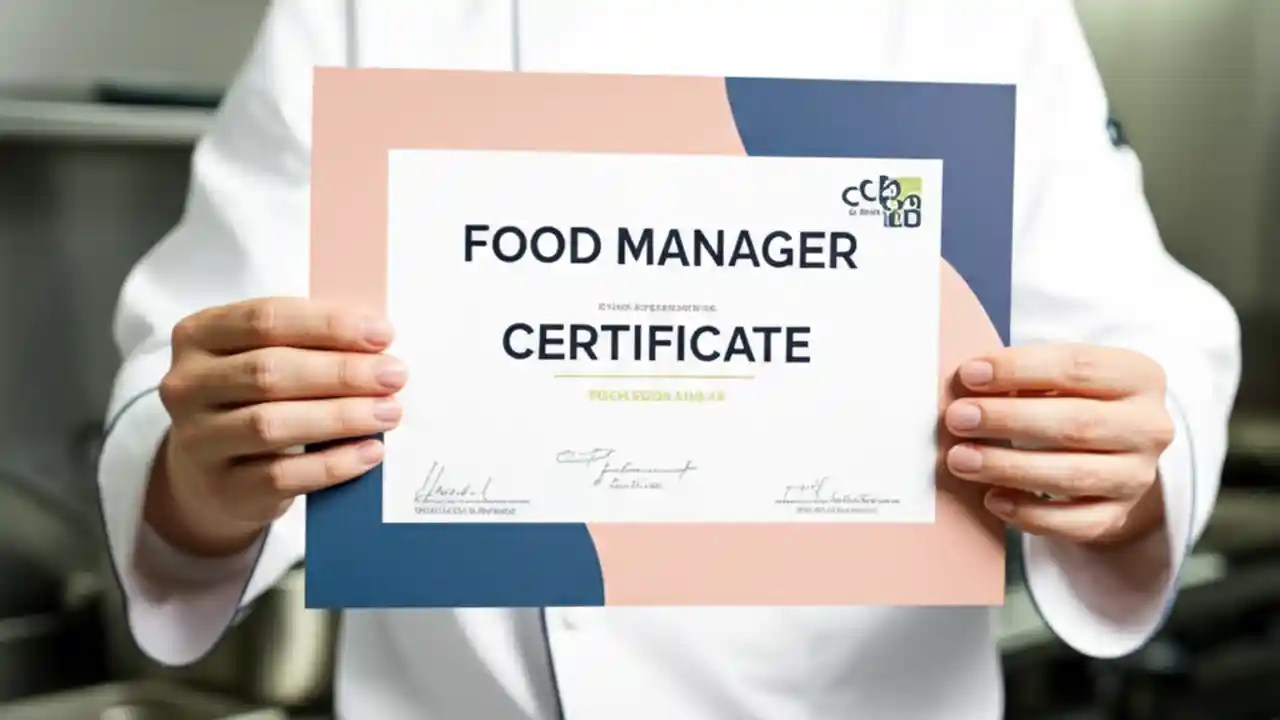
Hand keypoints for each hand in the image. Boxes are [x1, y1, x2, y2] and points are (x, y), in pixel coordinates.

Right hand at [146, 298, 406, 556]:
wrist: (211, 475)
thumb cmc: (254, 399)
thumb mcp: (266, 358)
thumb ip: (311, 342)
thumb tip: (378, 338)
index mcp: (198, 335)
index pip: (265, 319)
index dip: (328, 325)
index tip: (383, 333)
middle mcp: (187, 385)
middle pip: (269, 372)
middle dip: (342, 372)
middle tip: (394, 375)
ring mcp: (198, 440)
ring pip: (272, 425)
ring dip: (341, 417)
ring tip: (389, 412)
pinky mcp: (222, 488)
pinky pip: (282, 475)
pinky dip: (333, 463)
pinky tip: (370, 452)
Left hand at [944, 344, 1173, 545]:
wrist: (1112, 453)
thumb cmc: (1072, 400)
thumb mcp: (1062, 375)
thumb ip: (1026, 376)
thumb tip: (967, 383)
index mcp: (1139, 376)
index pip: (1078, 367)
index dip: (1019, 369)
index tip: (969, 374)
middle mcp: (1148, 427)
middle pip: (1075, 424)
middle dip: (1008, 420)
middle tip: (958, 418)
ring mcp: (1137, 476)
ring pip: (1072, 476)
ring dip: (1008, 467)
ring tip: (961, 459)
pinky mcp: (1119, 515)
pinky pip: (1074, 523)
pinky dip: (1029, 514)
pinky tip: (993, 499)